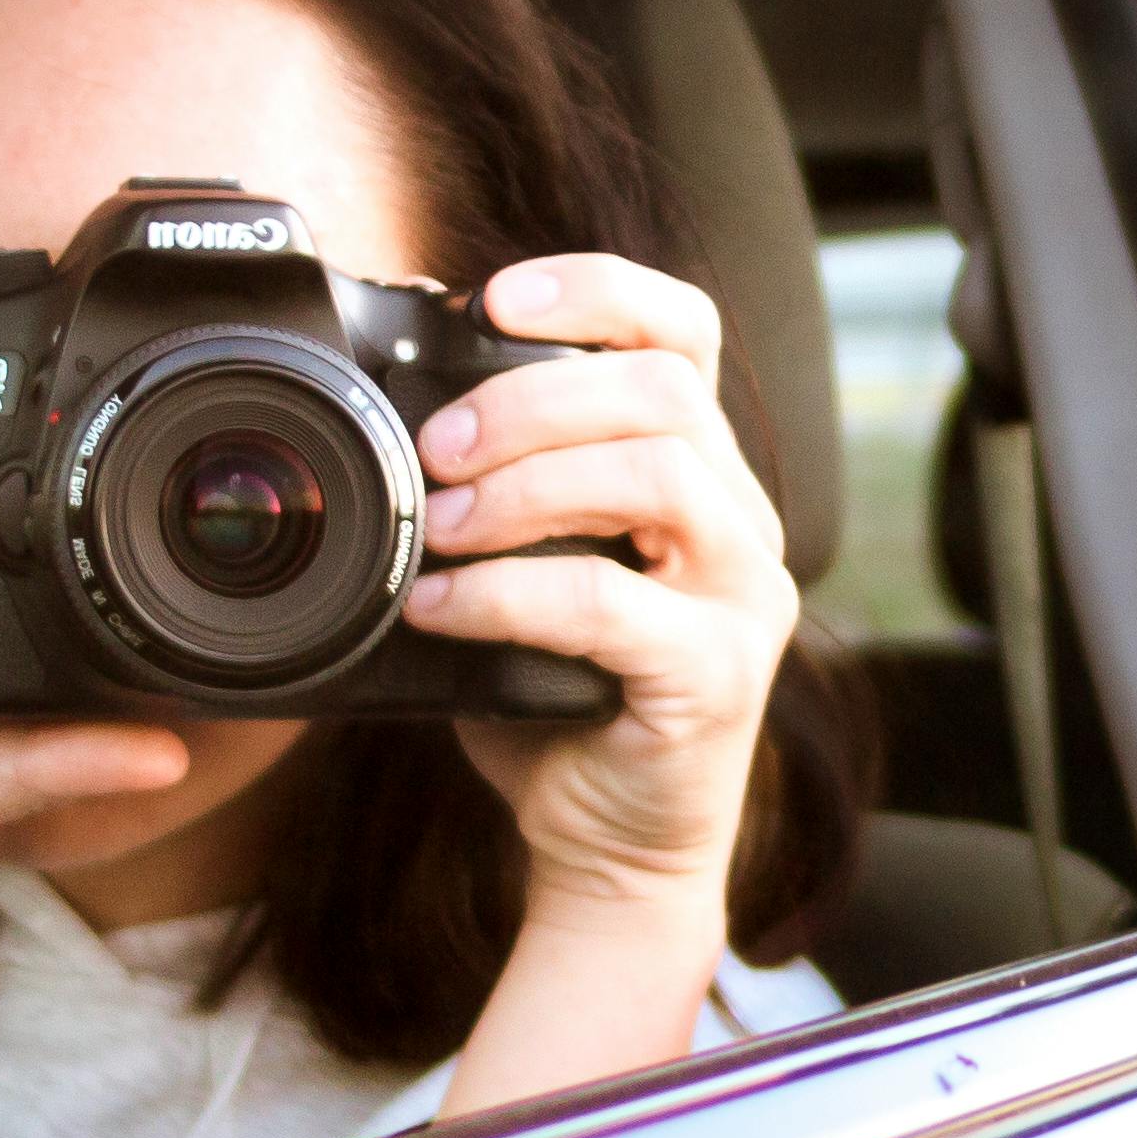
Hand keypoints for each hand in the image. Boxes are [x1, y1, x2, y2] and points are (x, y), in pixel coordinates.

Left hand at [401, 252, 800, 941]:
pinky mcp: (717, 678)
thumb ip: (499, 489)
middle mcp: (741, 522)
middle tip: (435, 449)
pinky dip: (505, 594)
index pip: (685, 332)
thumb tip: (392, 411)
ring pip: (661, 475)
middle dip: (533, 399)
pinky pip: (612, 603)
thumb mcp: (529, 568)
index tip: (494, 300)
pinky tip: (436, 607)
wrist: (610, 847)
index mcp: (701, 473)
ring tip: (438, 523)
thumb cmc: (559, 701)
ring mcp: (744, 599)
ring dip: (526, 486)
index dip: (598, 290)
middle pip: (666, 391)